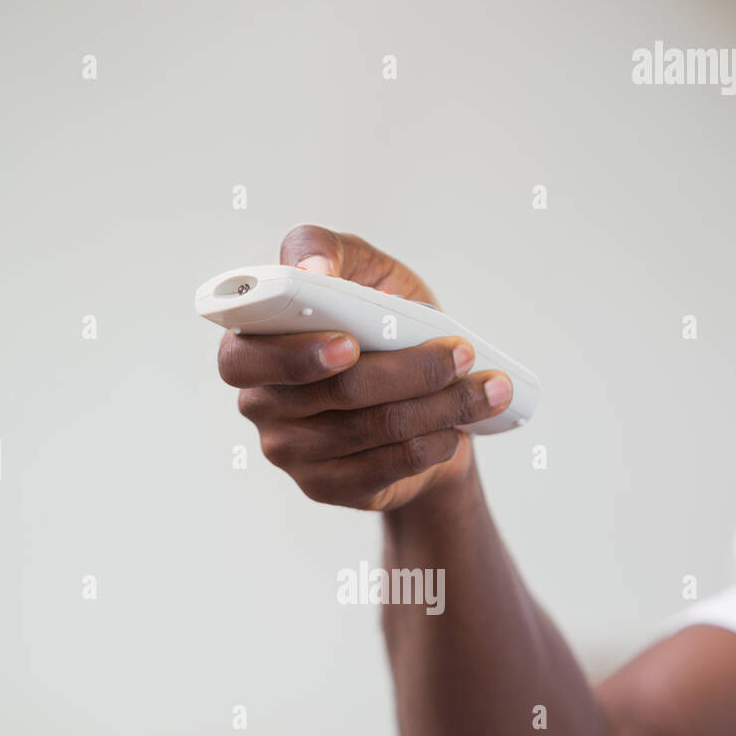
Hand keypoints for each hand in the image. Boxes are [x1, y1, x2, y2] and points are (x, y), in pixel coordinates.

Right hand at [216, 226, 513, 510]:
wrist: (412, 394)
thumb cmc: (376, 322)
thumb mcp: (358, 269)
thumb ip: (324, 248)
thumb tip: (312, 269)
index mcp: (249, 347)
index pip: (247, 358)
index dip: (299, 354)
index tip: (352, 345)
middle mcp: (259, 404)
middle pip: (338, 392)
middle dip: (411, 371)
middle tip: (464, 354)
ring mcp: (288, 452)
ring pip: (374, 429)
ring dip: (440, 407)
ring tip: (488, 389)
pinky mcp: (323, 487)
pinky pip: (384, 467)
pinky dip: (431, 444)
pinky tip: (456, 428)